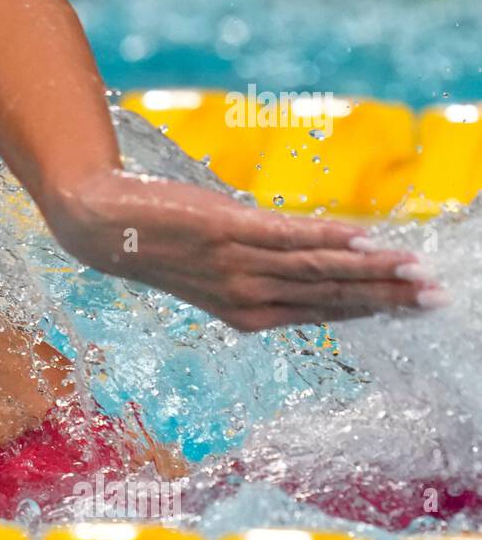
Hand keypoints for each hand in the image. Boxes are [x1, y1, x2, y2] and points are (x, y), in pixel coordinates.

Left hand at [47, 170, 441, 330]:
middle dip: (387, 296)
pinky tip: (363, 240)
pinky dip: (326, 239)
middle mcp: (246, 295)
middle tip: (438, 297)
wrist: (102, 227)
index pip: (324, 311)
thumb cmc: (163, 246)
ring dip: (371, 269)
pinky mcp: (226, 230)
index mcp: (247, 312)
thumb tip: (318, 261)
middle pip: (330, 295)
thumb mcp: (217, 268)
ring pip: (316, 270)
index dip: (374, 308)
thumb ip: (265, 272)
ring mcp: (236, 265)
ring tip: (416, 270)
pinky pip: (286, 238)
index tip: (419, 306)